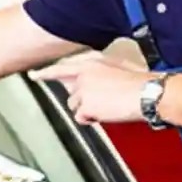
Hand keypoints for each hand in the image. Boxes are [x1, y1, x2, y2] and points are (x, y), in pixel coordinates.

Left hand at [27, 51, 155, 124]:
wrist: (147, 93)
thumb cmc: (139, 82)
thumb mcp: (117, 67)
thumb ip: (97, 73)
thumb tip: (90, 83)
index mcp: (90, 62)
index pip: (61, 67)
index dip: (46, 73)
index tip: (34, 76)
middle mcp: (83, 74)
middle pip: (71, 92)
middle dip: (82, 100)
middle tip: (100, 102)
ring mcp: (82, 89)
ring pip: (75, 105)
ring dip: (89, 109)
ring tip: (109, 105)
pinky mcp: (85, 104)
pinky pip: (81, 117)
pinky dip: (92, 119)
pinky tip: (107, 112)